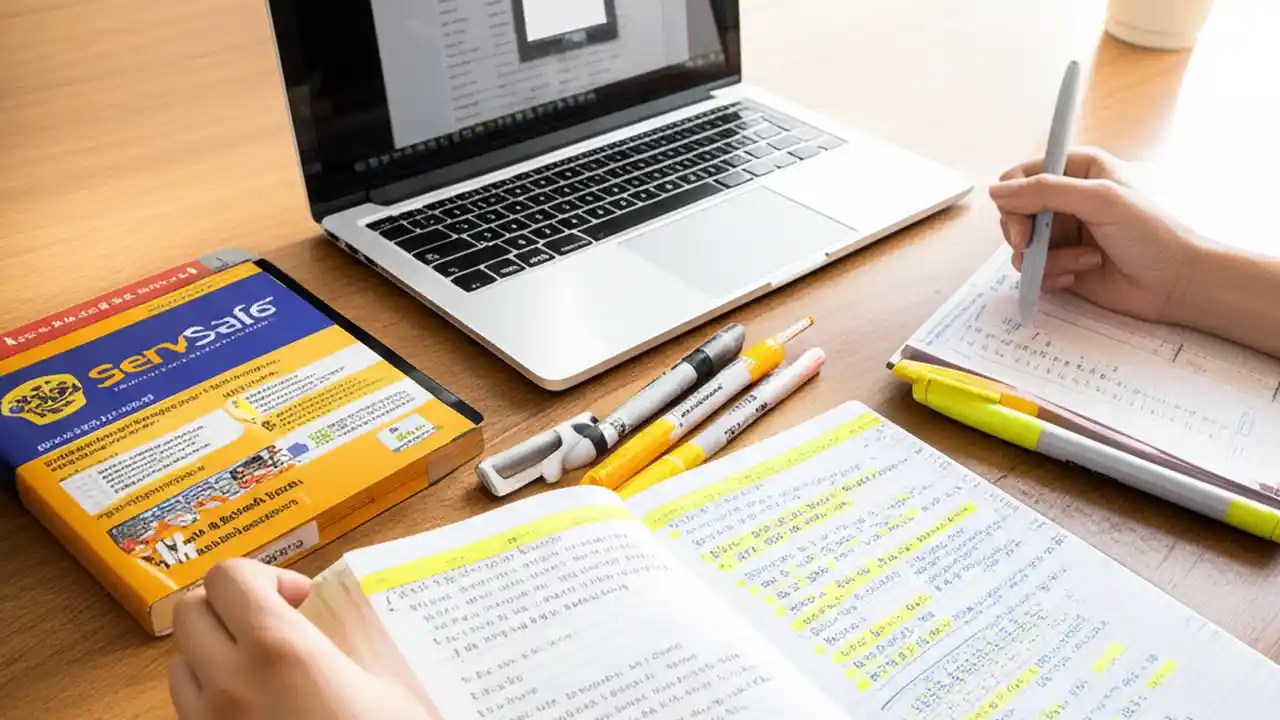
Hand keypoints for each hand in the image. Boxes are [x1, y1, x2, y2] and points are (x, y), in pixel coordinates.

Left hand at [169, 559, 427, 719]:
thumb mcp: (389, 692)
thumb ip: (349, 651)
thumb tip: (337, 630)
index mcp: (280, 652)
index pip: (229, 578)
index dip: (263, 577)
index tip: (298, 599)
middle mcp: (230, 684)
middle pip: (191, 612)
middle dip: (230, 608)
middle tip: (277, 626)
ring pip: (180, 664)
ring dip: (213, 653)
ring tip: (263, 671)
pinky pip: (189, 713)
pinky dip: (212, 699)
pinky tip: (258, 712)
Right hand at [989, 147, 1201, 321]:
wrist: (1176, 283)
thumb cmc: (1151, 234)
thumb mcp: (1100, 200)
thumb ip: (1046, 192)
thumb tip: (995, 190)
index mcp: (1077, 170)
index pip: (1021, 175)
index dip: (1013, 196)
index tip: (1020, 221)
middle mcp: (1065, 199)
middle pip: (1013, 210)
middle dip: (1021, 232)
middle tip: (1030, 246)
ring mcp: (1062, 233)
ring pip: (1020, 244)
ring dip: (1045, 258)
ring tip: (1085, 262)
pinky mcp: (1061, 263)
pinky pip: (1032, 269)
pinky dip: (1050, 275)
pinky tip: (1078, 276)